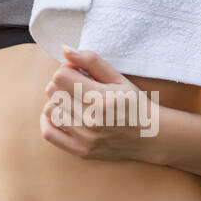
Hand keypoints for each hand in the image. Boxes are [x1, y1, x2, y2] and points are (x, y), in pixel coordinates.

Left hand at [39, 45, 153, 161]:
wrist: (152, 136)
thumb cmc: (134, 103)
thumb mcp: (117, 78)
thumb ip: (90, 61)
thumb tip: (64, 49)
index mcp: (101, 98)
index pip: (60, 76)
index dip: (66, 70)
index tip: (77, 73)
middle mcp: (91, 120)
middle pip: (53, 92)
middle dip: (61, 84)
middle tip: (76, 86)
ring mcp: (86, 138)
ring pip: (50, 110)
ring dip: (56, 101)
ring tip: (71, 100)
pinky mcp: (82, 151)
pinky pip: (49, 133)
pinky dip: (47, 120)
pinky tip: (58, 113)